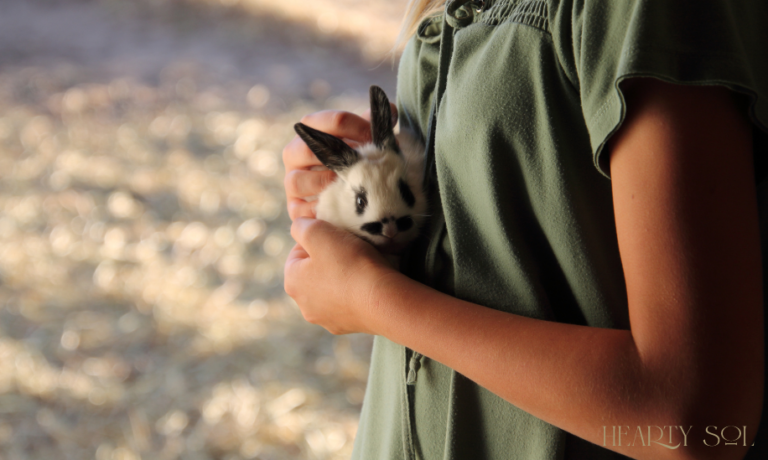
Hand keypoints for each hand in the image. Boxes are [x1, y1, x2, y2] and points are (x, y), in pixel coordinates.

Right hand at [282, 105, 397, 219]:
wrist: (352, 193)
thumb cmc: (357, 160)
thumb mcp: (366, 140)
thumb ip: (374, 125)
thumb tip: (391, 109)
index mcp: (310, 131)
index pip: (322, 121)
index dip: (351, 126)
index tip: (374, 135)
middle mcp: (295, 154)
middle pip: (305, 150)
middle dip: (337, 157)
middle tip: (364, 164)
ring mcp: (293, 181)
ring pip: (297, 182)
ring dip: (324, 186)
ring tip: (349, 187)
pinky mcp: (295, 208)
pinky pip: (300, 211)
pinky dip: (319, 211)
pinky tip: (340, 209)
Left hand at [284, 217, 397, 334]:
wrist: (383, 300)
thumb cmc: (349, 263)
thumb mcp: (319, 232)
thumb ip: (301, 225)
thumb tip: (300, 227)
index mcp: (292, 282)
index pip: (298, 251)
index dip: (319, 239)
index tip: (337, 238)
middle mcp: (303, 305)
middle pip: (314, 272)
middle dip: (329, 260)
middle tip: (350, 251)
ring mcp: (325, 319)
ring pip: (331, 289)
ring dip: (342, 278)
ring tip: (361, 268)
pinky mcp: (346, 327)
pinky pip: (348, 304)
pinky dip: (355, 294)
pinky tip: (367, 286)